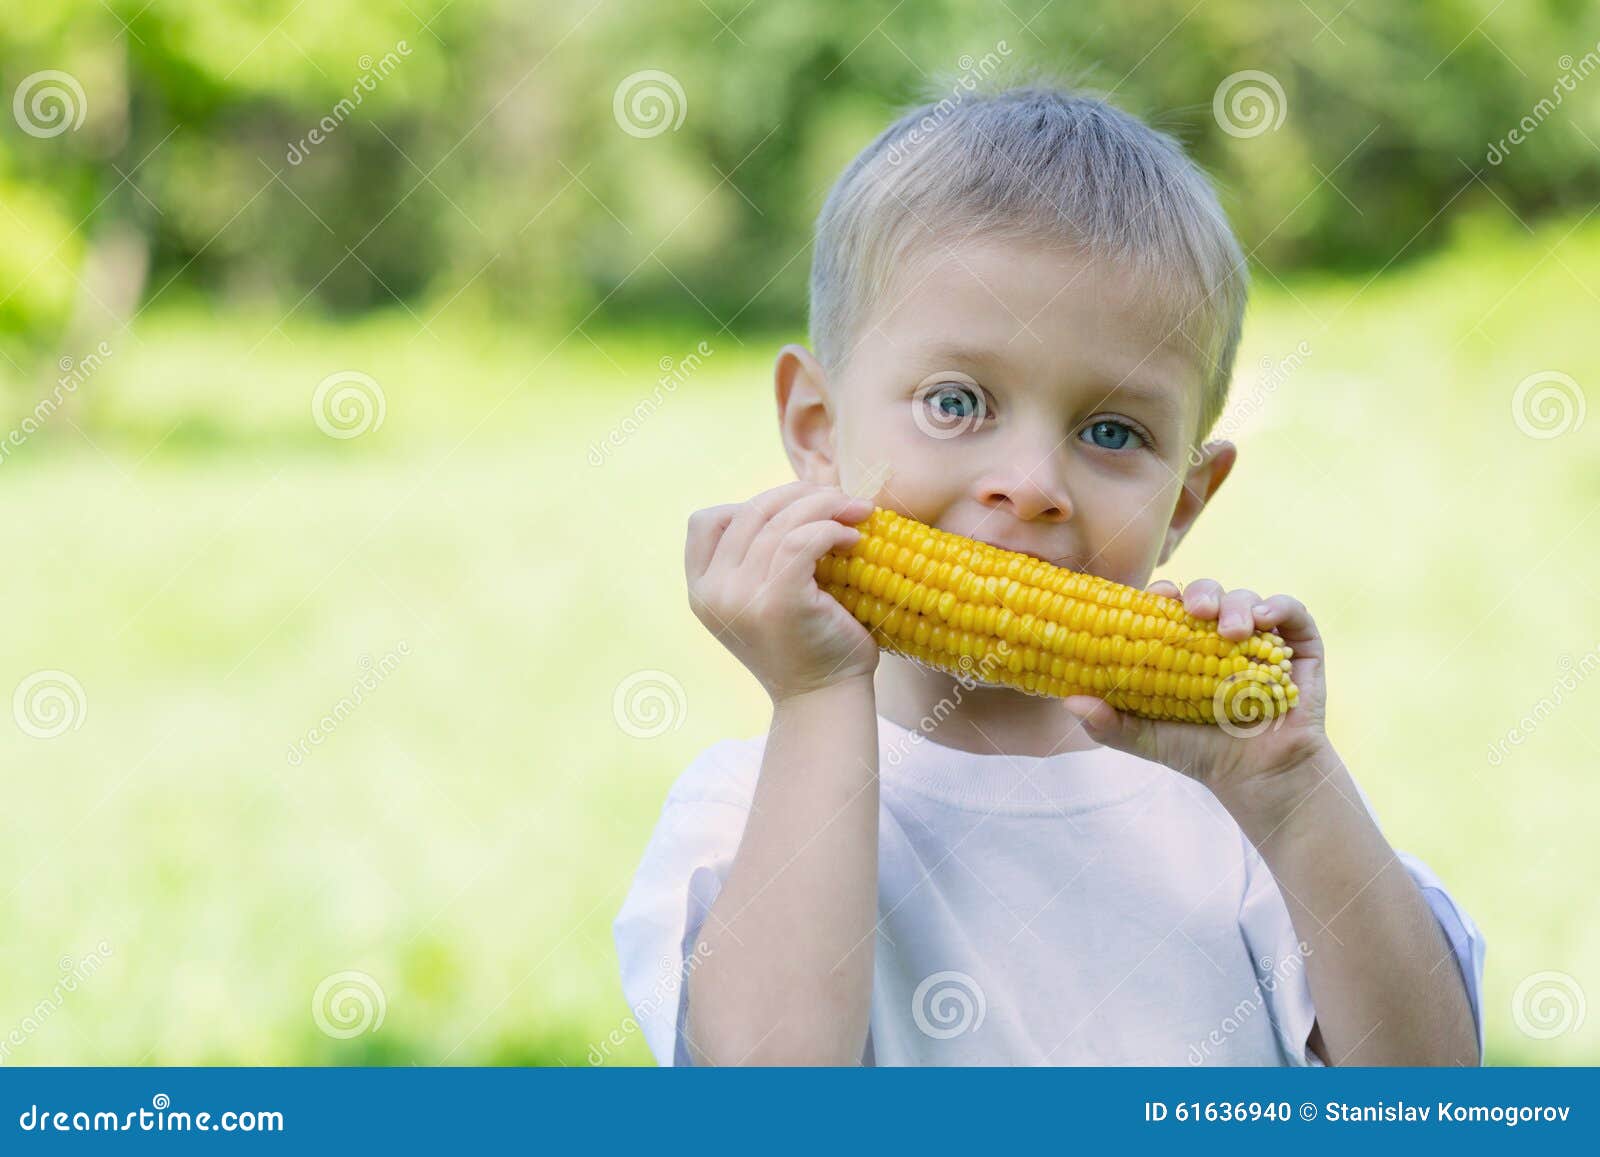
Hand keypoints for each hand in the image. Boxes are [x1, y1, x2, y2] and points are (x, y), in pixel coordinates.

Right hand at [685, 482, 878, 703]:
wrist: (824, 699)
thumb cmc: (805, 643)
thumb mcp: (761, 600)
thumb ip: (753, 559)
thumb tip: (786, 499)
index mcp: (701, 592)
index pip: (705, 521)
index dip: (749, 505)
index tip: (791, 514)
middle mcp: (714, 593)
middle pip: (751, 511)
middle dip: (800, 494)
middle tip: (841, 500)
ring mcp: (743, 597)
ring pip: (782, 521)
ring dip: (827, 506)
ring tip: (857, 513)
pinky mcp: (780, 601)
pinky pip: (802, 539)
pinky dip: (832, 528)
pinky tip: (853, 539)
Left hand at [1061, 577, 1333, 816]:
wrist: (1262, 779)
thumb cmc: (1202, 755)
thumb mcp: (1149, 740)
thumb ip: (1110, 723)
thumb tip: (1067, 701)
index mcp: (1183, 645)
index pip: (1167, 606)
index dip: (1159, 596)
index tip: (1151, 598)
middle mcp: (1220, 635)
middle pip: (1206, 594)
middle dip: (1199, 592)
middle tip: (1193, 610)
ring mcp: (1261, 638)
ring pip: (1244, 599)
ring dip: (1235, 604)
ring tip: (1230, 630)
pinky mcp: (1300, 647)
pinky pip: (1292, 613)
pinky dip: (1279, 606)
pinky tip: (1264, 618)